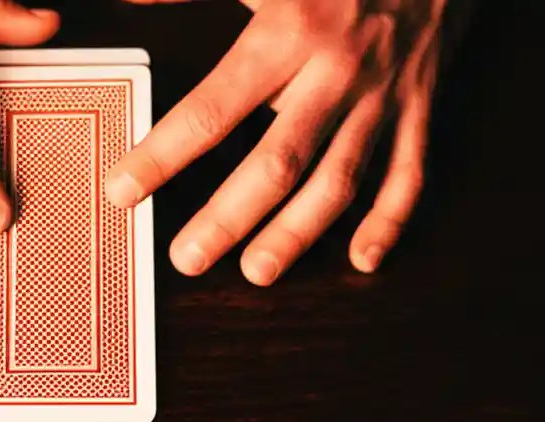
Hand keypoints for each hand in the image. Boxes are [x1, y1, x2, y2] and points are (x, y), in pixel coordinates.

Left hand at [106, 0, 448, 282]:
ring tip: (257, 272)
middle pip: (277, 162)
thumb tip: (125, 0)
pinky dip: (389, 221)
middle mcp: (335, 73)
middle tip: (187, 258)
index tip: (123, 190)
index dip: (163, 155)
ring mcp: (384, 96)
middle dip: (228, 217)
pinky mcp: (421, 107)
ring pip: (338, 180)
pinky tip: (361, 259)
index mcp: (287, 33)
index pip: (212, 109)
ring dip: (297, 233)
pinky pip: (409, 174)